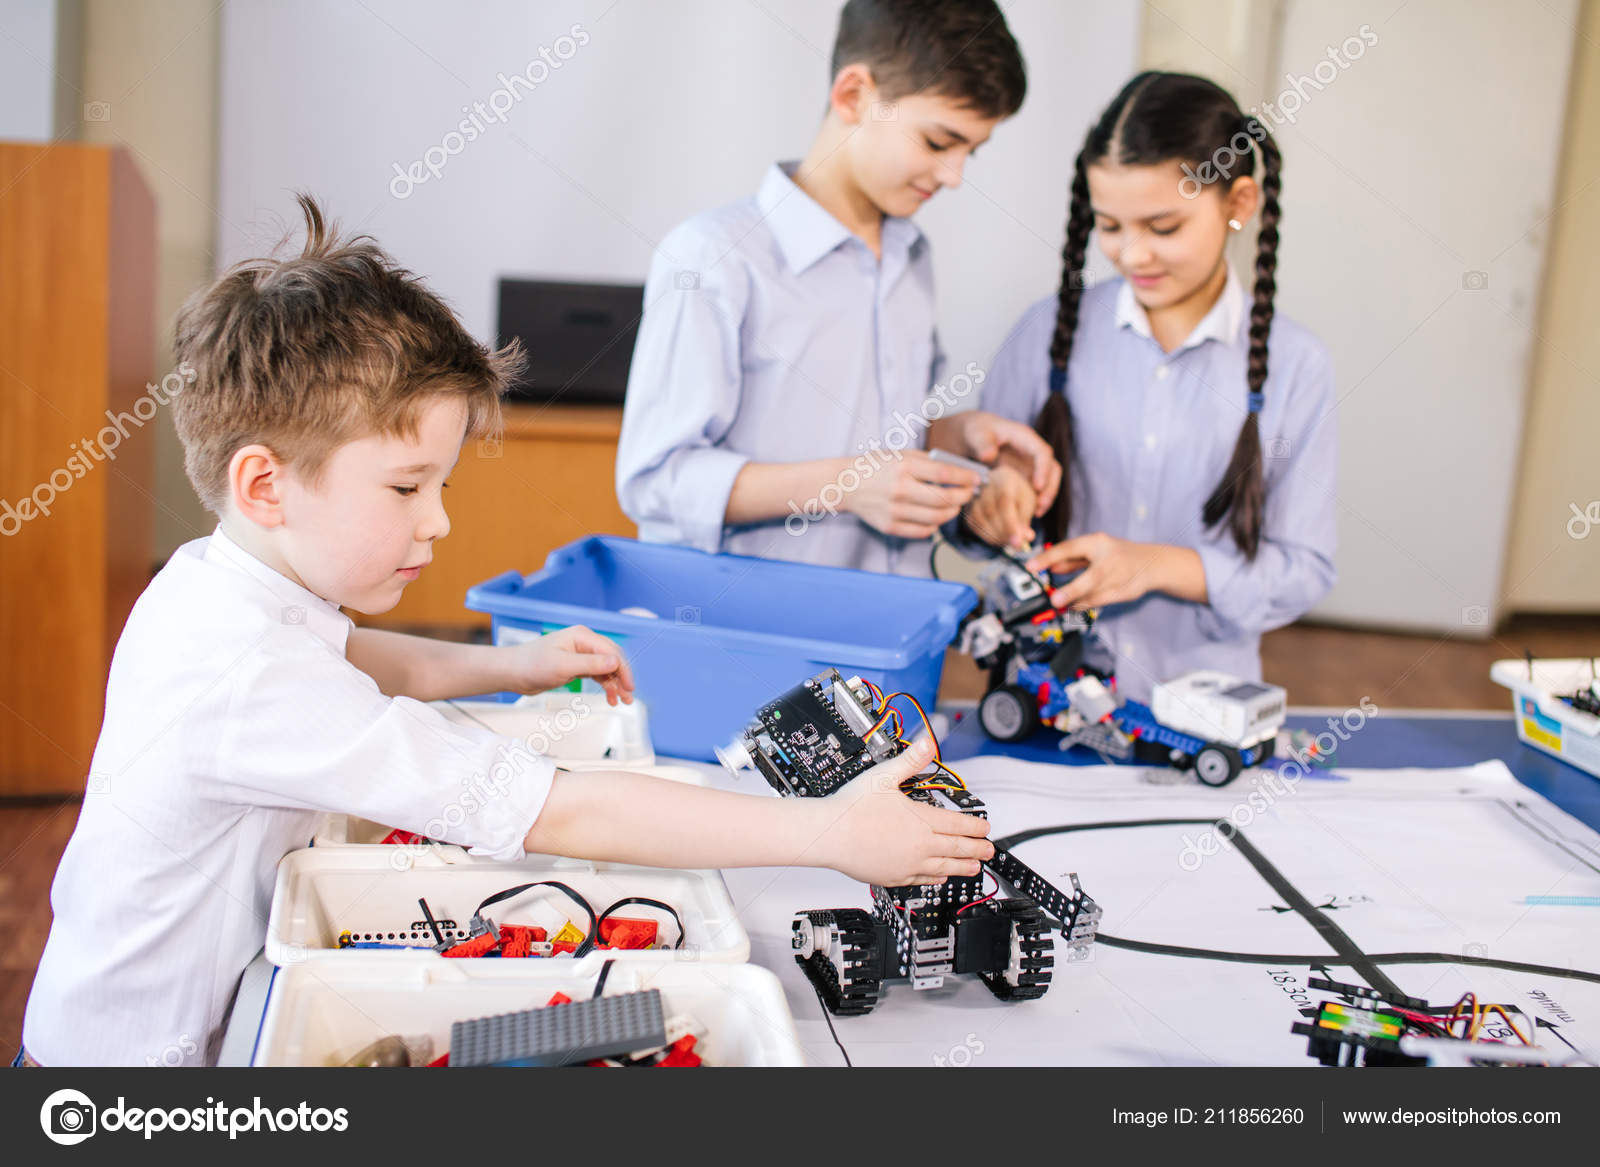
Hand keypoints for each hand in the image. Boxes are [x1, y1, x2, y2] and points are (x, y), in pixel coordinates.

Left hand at [507, 625, 635, 705]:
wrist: (513, 672)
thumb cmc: (532, 665)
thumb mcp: (563, 666)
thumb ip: (591, 664)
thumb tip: (616, 662)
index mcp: (582, 636)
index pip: (612, 652)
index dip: (623, 670)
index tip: (629, 687)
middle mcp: (584, 643)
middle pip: (612, 659)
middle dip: (622, 678)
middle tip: (628, 697)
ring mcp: (580, 654)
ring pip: (606, 668)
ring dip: (615, 683)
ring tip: (622, 701)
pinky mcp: (576, 665)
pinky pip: (597, 674)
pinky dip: (605, 685)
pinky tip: (610, 697)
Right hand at [811, 737, 993, 885]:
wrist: (829, 835)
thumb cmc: (852, 808)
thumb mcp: (884, 776)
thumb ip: (910, 760)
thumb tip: (927, 743)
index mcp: (921, 821)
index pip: (958, 825)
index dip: (975, 827)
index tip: (986, 829)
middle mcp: (920, 846)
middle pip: (957, 848)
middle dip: (977, 849)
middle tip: (989, 850)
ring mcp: (907, 864)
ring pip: (943, 868)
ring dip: (962, 867)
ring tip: (974, 867)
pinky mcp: (893, 877)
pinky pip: (922, 880)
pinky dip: (936, 878)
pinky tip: (939, 876)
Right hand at [842, 450, 980, 539]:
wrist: (846, 484)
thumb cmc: (875, 466)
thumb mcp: (901, 454)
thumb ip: (928, 461)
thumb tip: (960, 471)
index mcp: (903, 466)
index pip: (945, 474)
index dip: (966, 478)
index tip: (977, 478)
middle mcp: (899, 489)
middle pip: (944, 499)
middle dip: (964, 497)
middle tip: (969, 493)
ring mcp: (894, 511)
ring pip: (937, 518)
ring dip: (952, 512)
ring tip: (955, 505)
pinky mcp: (890, 526)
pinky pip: (922, 531)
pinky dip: (935, 525)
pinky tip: (936, 516)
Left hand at [944, 411, 1060, 510]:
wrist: (974, 436)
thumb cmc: (977, 431)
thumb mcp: (976, 433)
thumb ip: (982, 443)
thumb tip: (989, 456)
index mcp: (1025, 438)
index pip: (1042, 452)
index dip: (1043, 469)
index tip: (1037, 486)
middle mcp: (1032, 452)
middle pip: (1052, 469)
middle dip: (1050, 488)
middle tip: (1039, 507)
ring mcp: (1030, 465)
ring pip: (1048, 482)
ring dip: (1045, 498)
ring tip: (1035, 515)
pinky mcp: (1025, 476)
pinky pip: (1035, 491)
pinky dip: (1033, 502)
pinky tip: (1025, 515)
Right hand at [962, 463, 1037, 550]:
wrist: (1001, 483)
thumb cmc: (1017, 493)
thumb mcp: (1028, 503)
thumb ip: (1026, 520)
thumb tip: (1025, 538)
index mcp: (1005, 480)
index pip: (1004, 503)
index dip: (1011, 525)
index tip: (1018, 543)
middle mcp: (986, 485)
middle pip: (991, 514)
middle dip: (1005, 534)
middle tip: (1017, 545)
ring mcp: (974, 497)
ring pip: (981, 522)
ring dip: (996, 537)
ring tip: (1009, 542)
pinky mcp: (968, 508)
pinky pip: (975, 526)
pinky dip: (988, 536)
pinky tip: (998, 538)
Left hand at [1028, 532, 1161, 609]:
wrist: (1153, 562)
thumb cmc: (1118, 554)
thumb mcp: (1094, 550)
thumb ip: (1072, 559)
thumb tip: (1050, 568)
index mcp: (1098, 542)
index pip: (1070, 548)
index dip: (1048, 557)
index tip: (1031, 566)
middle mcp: (1109, 559)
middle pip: (1091, 577)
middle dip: (1071, 590)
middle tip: (1054, 600)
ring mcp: (1119, 577)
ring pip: (1095, 594)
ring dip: (1074, 601)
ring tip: (1060, 604)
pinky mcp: (1124, 592)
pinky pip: (1100, 602)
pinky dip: (1084, 605)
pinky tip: (1073, 606)